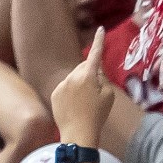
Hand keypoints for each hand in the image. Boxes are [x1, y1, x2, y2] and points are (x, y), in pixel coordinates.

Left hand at [50, 28, 114, 144]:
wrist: (78, 132)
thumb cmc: (97, 114)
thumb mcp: (108, 94)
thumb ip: (102, 78)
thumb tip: (95, 70)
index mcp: (87, 75)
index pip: (95, 54)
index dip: (99, 41)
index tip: (100, 29)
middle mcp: (72, 77)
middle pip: (83, 68)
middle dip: (89, 73)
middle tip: (95, 92)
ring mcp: (61, 85)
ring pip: (74, 78)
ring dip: (80, 84)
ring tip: (84, 103)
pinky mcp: (54, 93)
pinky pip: (65, 87)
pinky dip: (70, 92)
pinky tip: (74, 106)